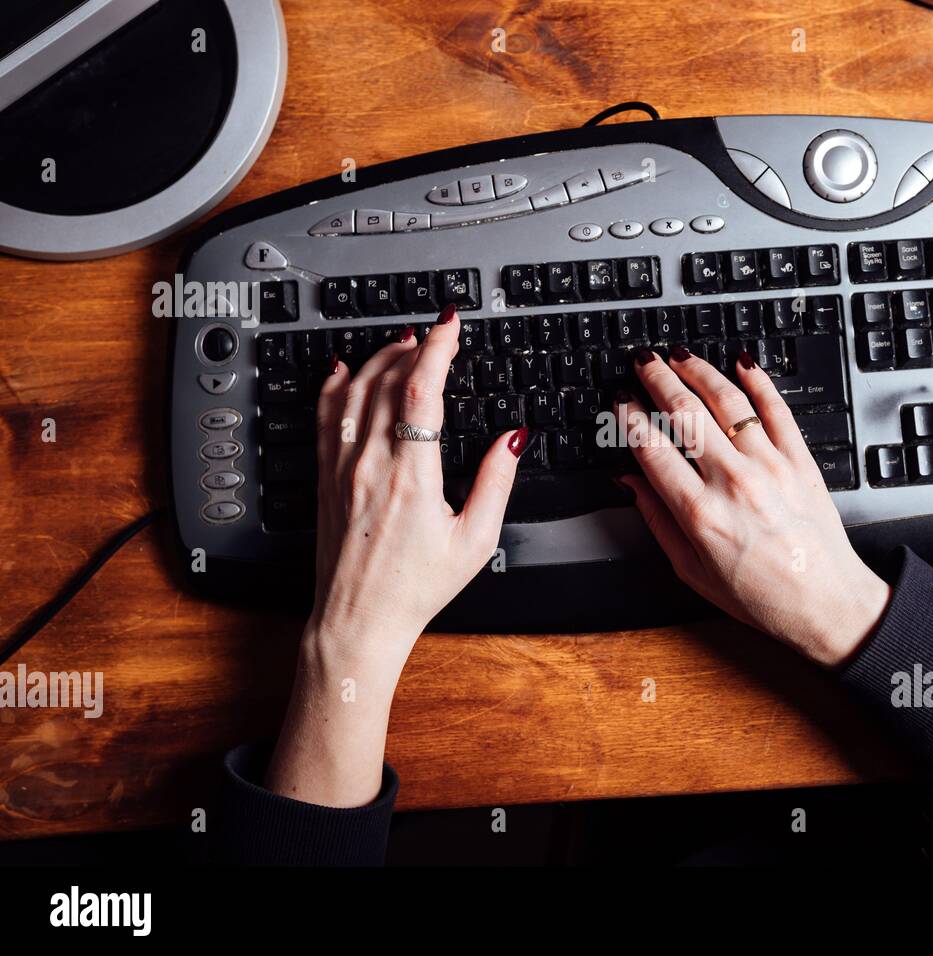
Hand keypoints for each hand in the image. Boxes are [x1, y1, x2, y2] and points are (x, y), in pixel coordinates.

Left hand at [267, 307, 525, 805]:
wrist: (357, 621)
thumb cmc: (414, 589)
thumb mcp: (474, 541)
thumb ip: (497, 482)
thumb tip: (513, 437)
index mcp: (410, 476)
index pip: (419, 391)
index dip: (437, 349)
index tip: (449, 326)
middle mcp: (369, 464)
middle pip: (385, 381)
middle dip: (412, 347)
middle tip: (434, 333)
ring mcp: (341, 469)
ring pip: (353, 392)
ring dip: (378, 359)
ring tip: (402, 343)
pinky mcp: (324, 479)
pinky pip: (325, 417)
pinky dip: (335, 384)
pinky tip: (345, 369)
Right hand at [616, 346, 890, 667]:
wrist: (825, 603)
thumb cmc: (761, 595)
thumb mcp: (691, 569)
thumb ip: (656, 519)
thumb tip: (630, 481)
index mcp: (699, 513)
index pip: (652, 449)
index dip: (629, 418)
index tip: (620, 402)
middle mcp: (733, 483)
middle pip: (685, 414)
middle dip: (657, 380)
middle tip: (642, 362)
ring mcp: (770, 466)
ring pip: (728, 402)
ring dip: (699, 371)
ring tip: (679, 356)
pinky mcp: (800, 460)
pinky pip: (777, 409)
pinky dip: (758, 380)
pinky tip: (742, 363)